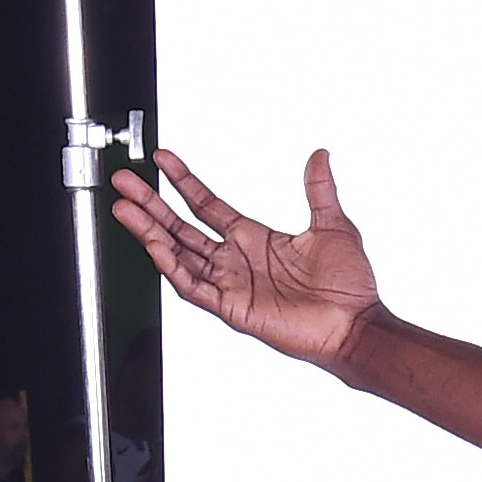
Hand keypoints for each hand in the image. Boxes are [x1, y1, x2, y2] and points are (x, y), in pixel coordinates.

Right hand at [108, 144, 381, 367]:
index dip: (183, 182)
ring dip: (151, 232)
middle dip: (151, 204)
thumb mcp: (333, 225)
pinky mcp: (234, 308)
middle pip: (182, 226)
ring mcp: (232, 284)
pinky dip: (174, 267)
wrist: (357, 324)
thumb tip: (319, 157)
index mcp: (254, 238)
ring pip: (180, 254)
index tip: (163, 160)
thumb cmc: (348, 286)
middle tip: (125, 181)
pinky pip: (195, 286)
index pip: (207, 205)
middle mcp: (237, 260)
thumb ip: (319, 189)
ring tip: (124, 209)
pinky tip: (156, 247)